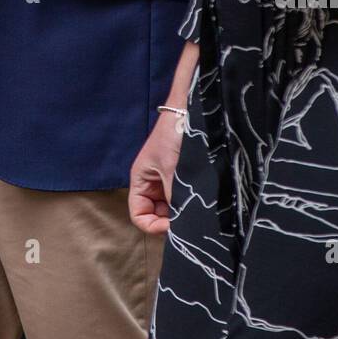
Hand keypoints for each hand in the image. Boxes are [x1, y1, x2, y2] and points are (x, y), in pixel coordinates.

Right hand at [128, 110, 185, 234]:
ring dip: (180, 213)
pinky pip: (181, 198)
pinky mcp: (182, 178)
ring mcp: (167, 182)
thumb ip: (174, 197)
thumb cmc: (173, 135)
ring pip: (170, 209)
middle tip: (187, 222)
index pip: (139, 215)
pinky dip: (188, 204)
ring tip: (194, 212)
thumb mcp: (172, 170)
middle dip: (168, 221)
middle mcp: (152, 184)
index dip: (152, 225)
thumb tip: (183, 224)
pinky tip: (198, 203)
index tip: (171, 227)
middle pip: (155, 215)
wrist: (191, 111)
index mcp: (141, 181)